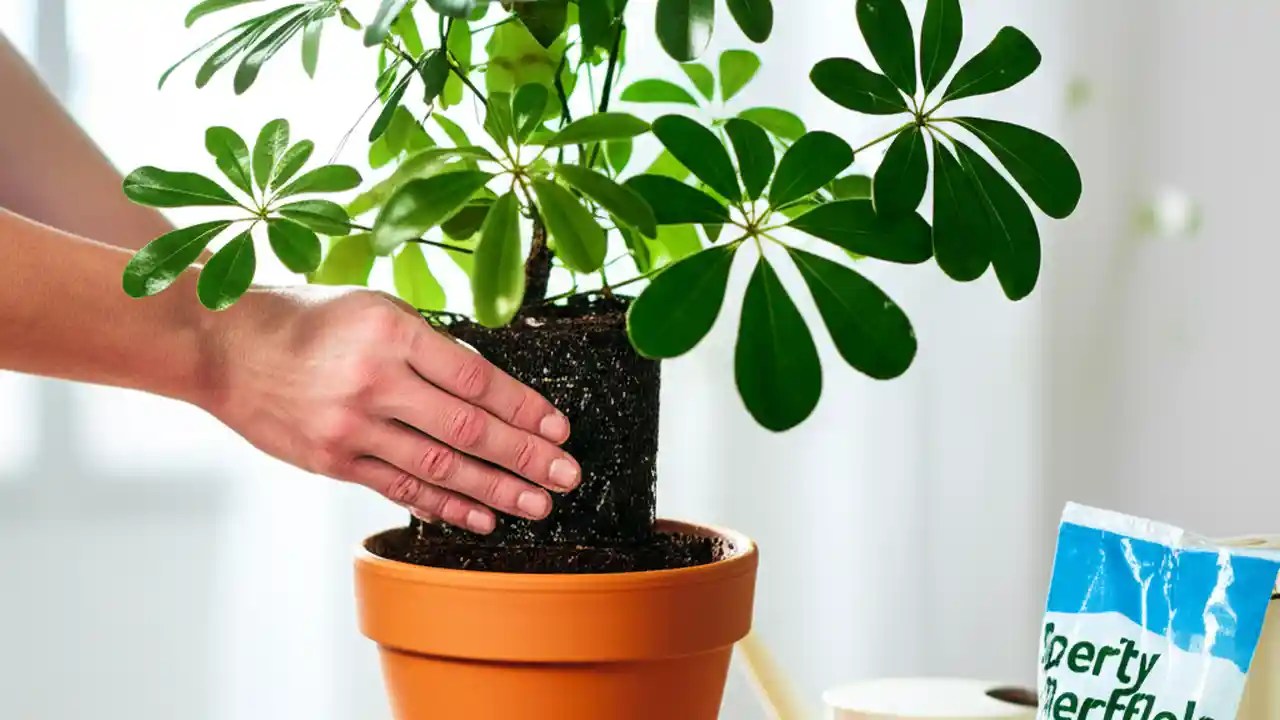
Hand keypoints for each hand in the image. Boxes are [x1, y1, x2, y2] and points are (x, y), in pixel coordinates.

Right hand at [203, 285, 579, 533]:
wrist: (222, 346)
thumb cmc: (306, 319)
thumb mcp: (374, 308)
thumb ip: (429, 345)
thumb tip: (491, 388)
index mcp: (392, 333)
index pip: (477, 378)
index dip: (524, 407)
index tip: (559, 426)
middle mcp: (374, 382)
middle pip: (467, 429)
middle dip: (527, 456)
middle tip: (568, 474)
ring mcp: (351, 427)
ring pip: (439, 468)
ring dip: (497, 490)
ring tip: (538, 505)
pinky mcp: (333, 460)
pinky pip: (401, 488)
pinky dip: (446, 505)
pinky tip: (482, 517)